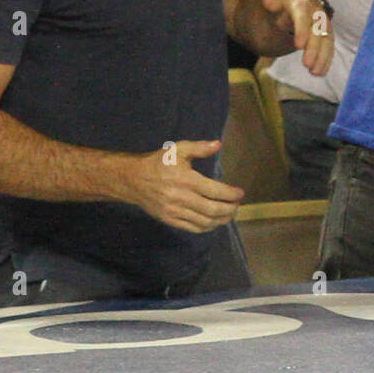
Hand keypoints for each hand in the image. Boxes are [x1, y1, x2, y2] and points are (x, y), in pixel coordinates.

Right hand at [128, 139, 243, 232]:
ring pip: (204, 222)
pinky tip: (214, 222)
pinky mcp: (169, 220)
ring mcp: (175, 211)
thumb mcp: (177, 149)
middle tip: (237, 205)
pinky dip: (206, 227)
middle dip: (229, 209)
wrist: (133, 180)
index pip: (214, 191)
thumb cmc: (159, 163)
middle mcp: (181, 198)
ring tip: (229, 214)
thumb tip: (218, 144)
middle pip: (212, 210)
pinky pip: (192, 228)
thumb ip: (199, 147)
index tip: (240, 194)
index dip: (231, 194)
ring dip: (220, 220)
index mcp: (186, 180)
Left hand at [261, 0, 333, 76]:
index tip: (298, 46)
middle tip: (306, 65)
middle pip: (316, 32)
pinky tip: (320, 73)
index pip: (303, 17)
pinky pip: (329, 49)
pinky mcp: (328, 36)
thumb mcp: (279, 3)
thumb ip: (273, 4)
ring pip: (326, 42)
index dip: (302, 31)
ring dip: (322, 58)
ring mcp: (324, 26)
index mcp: (302, 6)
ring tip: (314, 73)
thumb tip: (267, 1)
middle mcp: (317, 15)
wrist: (303, 5)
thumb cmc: (287, 7)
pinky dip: (326, 61)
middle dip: (313, 49)